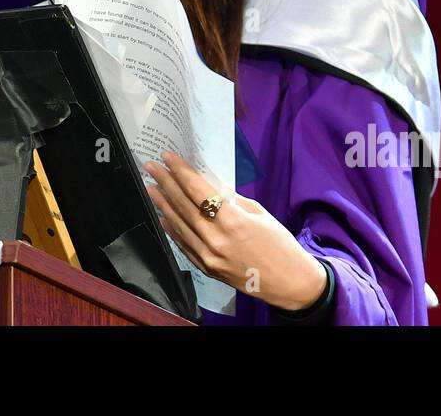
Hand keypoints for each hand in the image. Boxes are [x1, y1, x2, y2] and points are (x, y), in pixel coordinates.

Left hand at [143, 151, 326, 311]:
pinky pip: (184, 245)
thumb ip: (231, 201)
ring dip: (163, 205)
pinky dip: (172, 230)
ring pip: (179, 225)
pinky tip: (164, 217)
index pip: (197, 191)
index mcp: (232, 221)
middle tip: (151, 167)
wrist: (289, 284)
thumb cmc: (279, 244)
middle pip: (183, 205)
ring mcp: (208, 257)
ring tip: (152, 188)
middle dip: (166, 183)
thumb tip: (209, 186)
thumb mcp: (258, 214)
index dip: (180, 172)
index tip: (167, 157)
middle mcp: (215, 239)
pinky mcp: (207, 269)